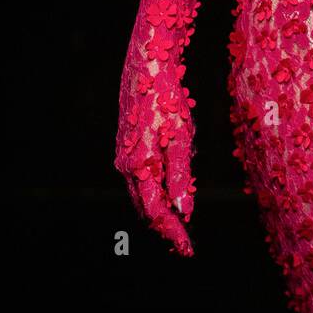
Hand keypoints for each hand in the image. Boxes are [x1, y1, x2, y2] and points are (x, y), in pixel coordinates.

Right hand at [115, 61, 195, 256]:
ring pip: (142, 194)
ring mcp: (124, 155)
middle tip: (184, 244)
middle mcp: (125, 165)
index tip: (188, 250)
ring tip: (179, 226)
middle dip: (165, 227)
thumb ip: (181, 176)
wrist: (149, 62)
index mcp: (137, 166)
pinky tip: (171, 192)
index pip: (156, 212)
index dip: (173, 233)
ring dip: (160, 211)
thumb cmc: (166, 98)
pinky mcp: (129, 144)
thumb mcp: (181, 137)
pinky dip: (156, 191)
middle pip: (145, 208)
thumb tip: (184, 211)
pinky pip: (142, 177)